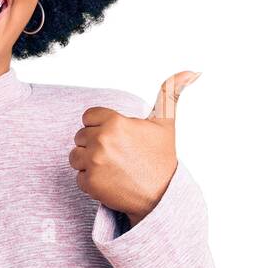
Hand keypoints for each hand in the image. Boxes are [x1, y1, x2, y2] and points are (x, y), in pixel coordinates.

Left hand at [69, 70, 199, 226]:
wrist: (160, 196)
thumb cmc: (162, 158)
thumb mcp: (166, 124)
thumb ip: (170, 94)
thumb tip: (192, 71)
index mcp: (115, 122)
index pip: (88, 117)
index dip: (100, 126)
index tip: (115, 137)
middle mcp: (101, 140)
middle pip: (80, 136)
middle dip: (94, 144)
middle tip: (117, 155)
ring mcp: (94, 162)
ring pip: (75, 156)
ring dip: (88, 162)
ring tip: (111, 167)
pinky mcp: (89, 182)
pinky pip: (78, 177)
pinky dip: (90, 181)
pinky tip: (110, 181)